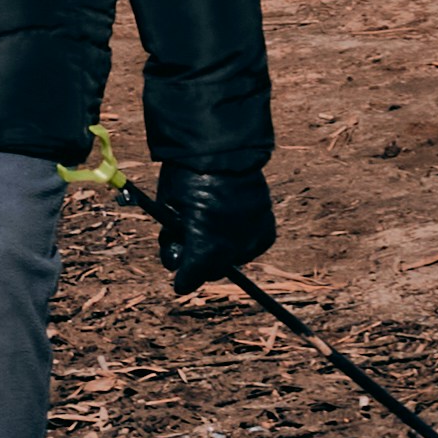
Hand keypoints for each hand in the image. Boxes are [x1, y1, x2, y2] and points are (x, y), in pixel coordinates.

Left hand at [148, 165, 275, 292]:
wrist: (223, 152)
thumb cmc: (187, 178)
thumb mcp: (170, 209)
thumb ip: (174, 239)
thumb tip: (175, 264)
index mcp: (206, 243)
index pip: (195, 275)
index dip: (185, 279)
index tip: (179, 284)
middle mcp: (234, 246)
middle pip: (214, 269)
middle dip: (200, 262)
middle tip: (188, 242)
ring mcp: (253, 237)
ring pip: (234, 259)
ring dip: (221, 251)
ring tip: (208, 224)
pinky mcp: (267, 229)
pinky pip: (252, 246)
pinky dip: (240, 241)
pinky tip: (229, 225)